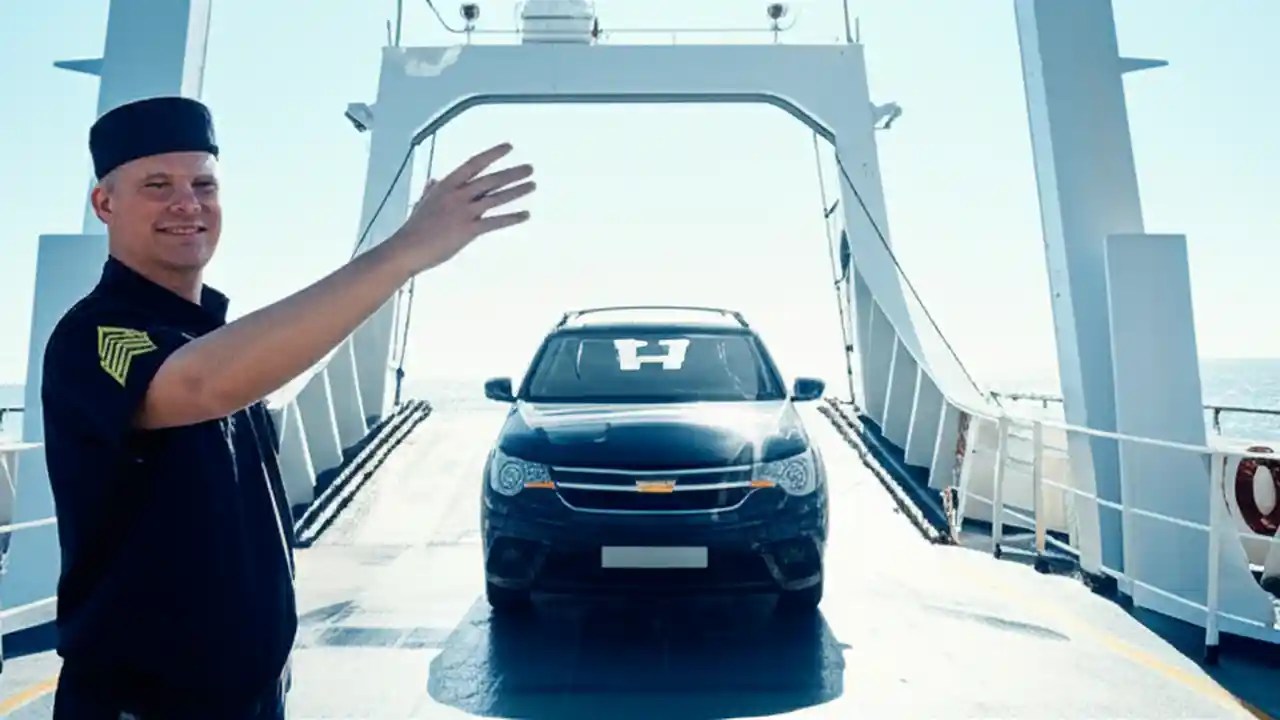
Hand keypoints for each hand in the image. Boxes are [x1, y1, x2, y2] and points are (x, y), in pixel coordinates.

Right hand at [387, 142, 534, 272]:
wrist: (407, 248)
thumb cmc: (414, 228)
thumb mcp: (423, 203)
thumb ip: (431, 190)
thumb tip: (434, 181)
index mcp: (447, 185)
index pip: (474, 163)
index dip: (492, 154)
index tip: (508, 147)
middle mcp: (457, 195)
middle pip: (491, 179)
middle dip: (512, 173)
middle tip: (530, 168)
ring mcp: (464, 212)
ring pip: (496, 198)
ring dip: (516, 191)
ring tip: (532, 185)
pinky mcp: (469, 230)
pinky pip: (495, 222)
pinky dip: (512, 218)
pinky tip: (525, 214)